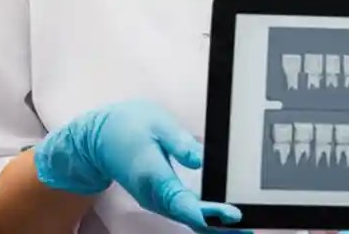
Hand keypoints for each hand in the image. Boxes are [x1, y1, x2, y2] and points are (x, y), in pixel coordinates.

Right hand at [34, 100, 241, 231]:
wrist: (99, 138)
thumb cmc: (129, 126)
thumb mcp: (157, 124)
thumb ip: (179, 142)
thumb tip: (201, 159)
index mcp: (153, 176)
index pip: (183, 202)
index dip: (209, 213)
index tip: (232, 215)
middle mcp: (154, 195)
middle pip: (191, 217)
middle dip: (219, 226)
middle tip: (250, 227)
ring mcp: (156, 199)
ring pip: (188, 218)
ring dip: (214, 226)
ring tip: (243, 228)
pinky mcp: (160, 197)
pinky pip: (184, 212)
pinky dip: (204, 218)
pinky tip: (222, 220)